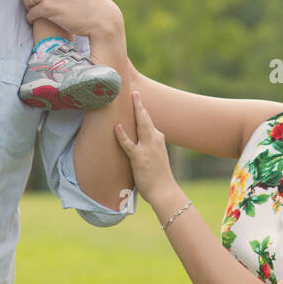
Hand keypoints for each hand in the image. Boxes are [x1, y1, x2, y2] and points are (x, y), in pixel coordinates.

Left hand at [114, 92, 177, 207]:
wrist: (165, 191)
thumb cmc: (159, 177)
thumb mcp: (156, 156)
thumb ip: (148, 147)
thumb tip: (138, 141)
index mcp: (158, 139)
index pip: (149, 120)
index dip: (142, 109)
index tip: (137, 98)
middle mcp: (155, 140)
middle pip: (146, 118)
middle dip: (139, 104)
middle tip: (134, 92)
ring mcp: (148, 148)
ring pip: (141, 125)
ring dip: (136, 111)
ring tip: (131, 99)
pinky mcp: (139, 158)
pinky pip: (129, 145)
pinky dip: (123, 135)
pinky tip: (117, 127)